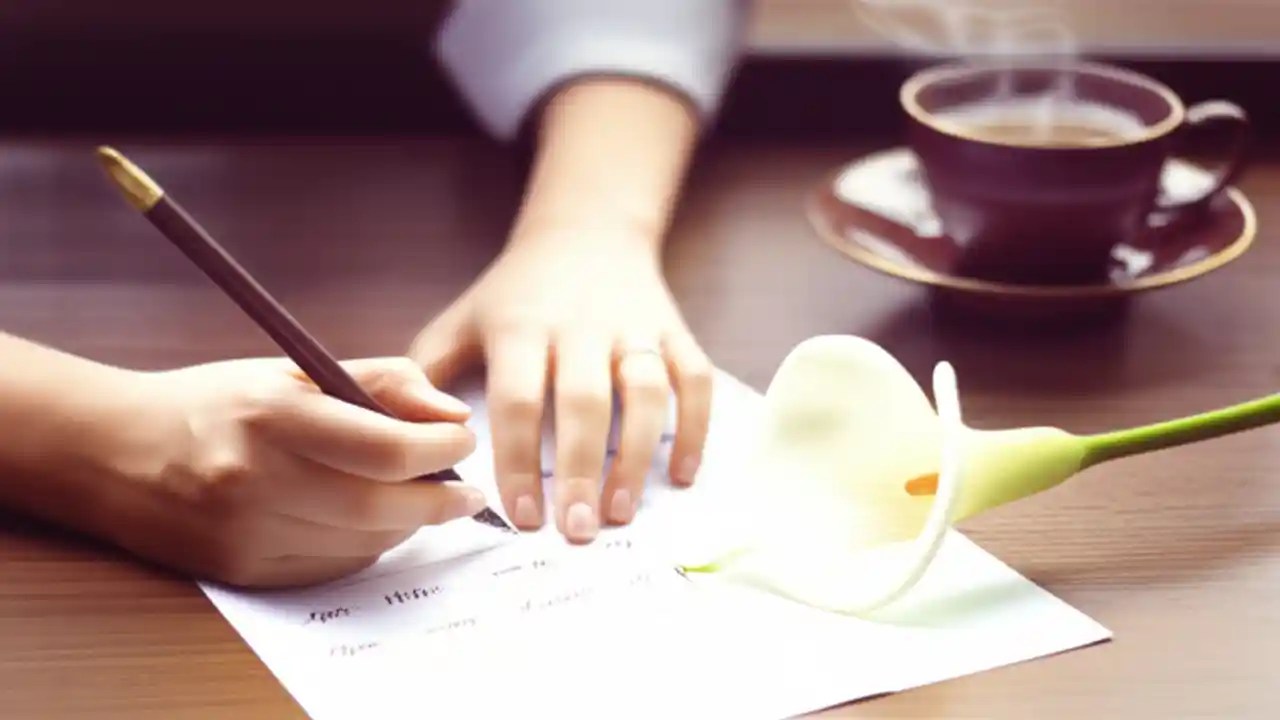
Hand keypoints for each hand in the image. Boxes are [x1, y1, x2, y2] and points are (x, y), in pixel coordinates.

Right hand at [96, 357, 481, 587]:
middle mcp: (256, 477)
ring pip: (365, 543)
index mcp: (273, 413)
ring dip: (408, 525)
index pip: (386, 447)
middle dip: (440, 499)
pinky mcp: (242, 570)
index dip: (441, 449)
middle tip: (465, 489)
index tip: (464, 440)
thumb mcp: (294, 369)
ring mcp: (247, 531)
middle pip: (383, 506)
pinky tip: (371, 522)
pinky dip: (366, 546)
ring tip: (419, 499)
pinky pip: (332, 568)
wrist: (114, 452)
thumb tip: (452, 414)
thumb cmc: (217, 403)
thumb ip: (383, 381)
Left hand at [409, 229, 713, 543]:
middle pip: (583, 402)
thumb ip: (426, 377)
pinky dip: (696, 429)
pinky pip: (694, 380)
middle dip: (581, 471)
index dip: (518, 460)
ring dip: (636, 457)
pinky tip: (683, 474)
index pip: (517, 400)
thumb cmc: (515, 294)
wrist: (585, 230)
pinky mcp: (674, 331)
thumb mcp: (460, 320)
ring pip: (645, 393)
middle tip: (576, 531)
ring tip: (621, 513)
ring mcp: (633, 328)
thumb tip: (405, 444)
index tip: (522, 516)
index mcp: (520, 327)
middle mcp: (580, 326)